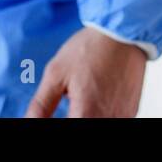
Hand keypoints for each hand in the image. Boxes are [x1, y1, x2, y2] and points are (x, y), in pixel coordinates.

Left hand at [26, 27, 146, 117]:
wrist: (122, 32)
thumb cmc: (89, 49)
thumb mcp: (56, 74)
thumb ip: (41, 105)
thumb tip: (30, 120)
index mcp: (85, 114)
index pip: (65, 129)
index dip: (62, 119)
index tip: (62, 107)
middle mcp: (108, 119)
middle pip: (82, 125)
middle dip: (74, 115)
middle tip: (73, 99)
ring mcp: (123, 116)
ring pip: (99, 123)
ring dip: (89, 113)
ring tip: (87, 92)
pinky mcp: (132, 111)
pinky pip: (115, 118)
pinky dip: (104, 111)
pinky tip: (100, 94)